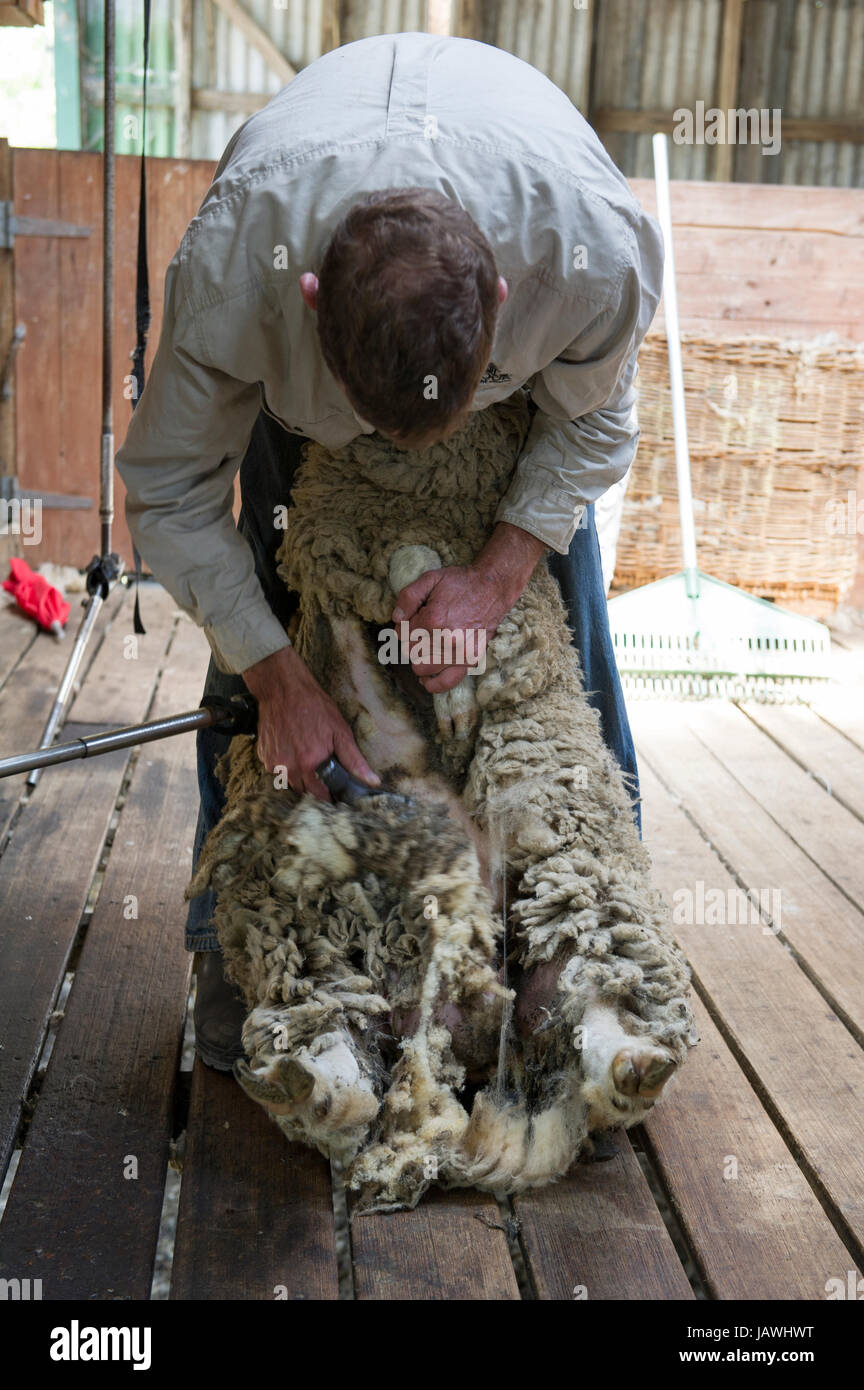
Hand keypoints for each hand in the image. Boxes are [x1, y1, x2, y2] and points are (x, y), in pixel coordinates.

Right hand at [242, 645, 379, 800]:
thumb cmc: (314, 707)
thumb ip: (354, 760)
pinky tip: (292, 749)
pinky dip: (285, 765)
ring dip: (299, 776)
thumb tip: (371, 781)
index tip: (335, 791)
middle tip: (323, 771)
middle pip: (303, 791)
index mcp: (309, 765)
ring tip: (307, 757)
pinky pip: (276, 769)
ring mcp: (272, 763)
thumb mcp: (340, 731)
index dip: (329, 795)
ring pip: (288, 781)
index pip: (320, 796)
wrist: (283, 689)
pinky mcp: (263, 755)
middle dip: (314, 786)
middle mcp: (288, 768)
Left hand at [392, 523, 546, 693]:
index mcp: (434, 618)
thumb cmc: (461, 583)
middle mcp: (447, 639)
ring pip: (422, 668)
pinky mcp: (471, 660)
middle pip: (410, 652)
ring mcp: (460, 652)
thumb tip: (396, 619)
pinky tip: (426, 678)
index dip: (403, 626)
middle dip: (411, 642)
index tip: (412, 620)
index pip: (402, 634)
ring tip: (425, 649)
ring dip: (419, 659)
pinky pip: (446, 682)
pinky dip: (432, 683)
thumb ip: (408, 597)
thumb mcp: (430, 578)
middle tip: (421, 632)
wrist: (493, 588)